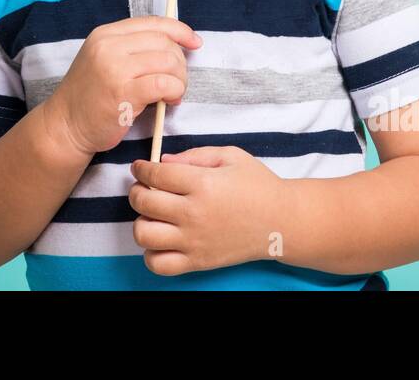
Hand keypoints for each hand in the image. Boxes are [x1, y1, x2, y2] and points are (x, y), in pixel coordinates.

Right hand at [43, 16, 201, 157]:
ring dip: (179, 79)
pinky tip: (169, 100)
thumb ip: (131, 48)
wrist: (65, 125)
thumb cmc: (90, 96)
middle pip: (164, 42)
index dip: (180, 30)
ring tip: (172, 93)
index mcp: (105, 34)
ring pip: (167, 62)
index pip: (153, 23)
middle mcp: (109, 46)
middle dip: (180, 62)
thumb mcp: (103, 59)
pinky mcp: (123, 93)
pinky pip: (163, 84)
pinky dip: (174, 91)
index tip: (194, 42)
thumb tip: (175, 45)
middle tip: (177, 80)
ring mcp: (115, 69)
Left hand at [128, 146, 287, 274]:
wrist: (282, 222)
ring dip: (141, 220)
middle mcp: (194, 213)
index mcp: (202, 183)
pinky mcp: (197, 262)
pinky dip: (151, 253)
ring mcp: (194, 241)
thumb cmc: (258, 186)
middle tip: (144, 187)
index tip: (140, 167)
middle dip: (137, 190)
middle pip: (144, 201)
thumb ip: (194, 155)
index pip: (155, 174)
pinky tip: (161, 240)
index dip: (142, 168)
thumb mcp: (230, 156)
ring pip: (144, 233)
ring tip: (152, 215)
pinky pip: (158, 264)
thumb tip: (164, 161)